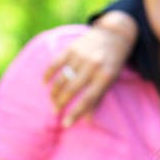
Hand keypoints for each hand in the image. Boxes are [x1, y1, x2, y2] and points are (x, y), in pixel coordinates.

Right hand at [43, 12, 136, 126]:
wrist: (115, 35)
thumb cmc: (113, 63)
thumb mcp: (111, 81)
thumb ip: (98, 98)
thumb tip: (87, 120)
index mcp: (105, 77)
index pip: (88, 99)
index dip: (75, 113)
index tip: (66, 124)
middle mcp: (93, 66)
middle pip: (71, 90)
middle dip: (61, 103)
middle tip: (55, 111)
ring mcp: (81, 56)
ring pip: (62, 78)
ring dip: (54, 92)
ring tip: (52, 100)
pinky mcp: (72, 48)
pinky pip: (55, 63)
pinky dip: (48, 74)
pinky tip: (44, 83)